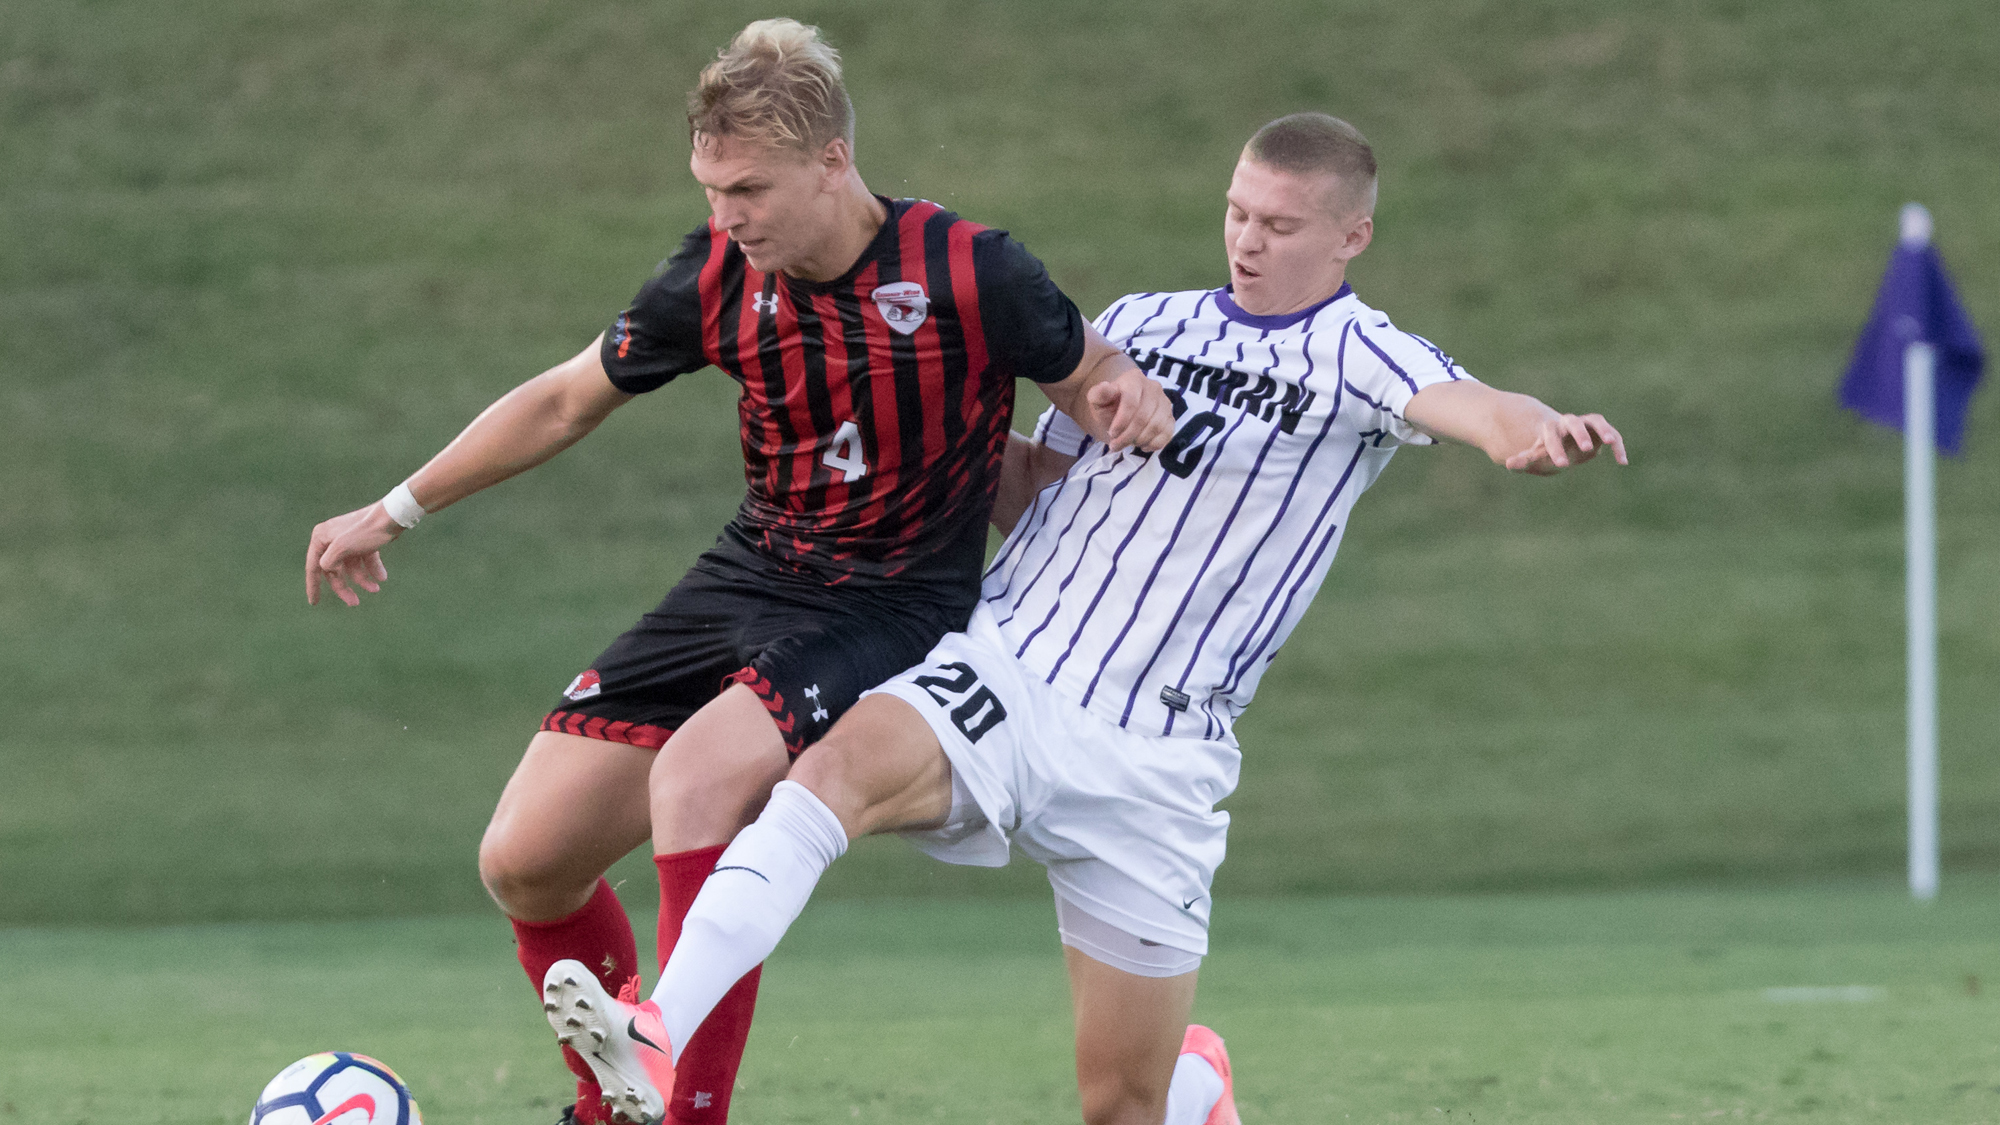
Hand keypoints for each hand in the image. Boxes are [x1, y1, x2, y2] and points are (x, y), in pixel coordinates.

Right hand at [306, 503, 400, 605]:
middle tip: (354, 603)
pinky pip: (364, 560)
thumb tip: (326, 569)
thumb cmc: (366, 531)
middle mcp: (331, 538)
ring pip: (351, 567)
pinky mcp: (363, 541)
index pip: (314, 567)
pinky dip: (372, 569)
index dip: (313, 586)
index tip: (314, 603)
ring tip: (376, 589)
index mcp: (321, 537)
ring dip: (362, 580)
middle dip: (344, 587)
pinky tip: (382, 578)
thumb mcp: (342, 548)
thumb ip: (328, 562)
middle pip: (334, 570)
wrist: (393, 516)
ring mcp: (348, 540)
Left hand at [1085, 368, 1175, 451]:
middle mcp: (1153, 387)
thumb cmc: (1109, 406)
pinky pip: (1167, 434)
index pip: (1131, 402)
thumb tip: (1106, 387)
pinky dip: (1154, 444)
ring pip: (1156, 426)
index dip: (1121, 421)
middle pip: (1143, 417)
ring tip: (1127, 444)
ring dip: (1139, 440)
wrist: (1120, 413)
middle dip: (1128, 435)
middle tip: (1116, 445)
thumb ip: (1098, 394)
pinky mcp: (1171, 417)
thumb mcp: (1097, 401)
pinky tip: (1142, 445)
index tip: (1112, 433)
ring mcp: (1165, 403)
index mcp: (1134, 379)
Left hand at [1504, 413, 1626, 474]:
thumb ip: (1524, 460)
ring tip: (1611, 442)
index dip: (1556, 448)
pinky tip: (1622, 462)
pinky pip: (1612, 435)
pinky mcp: (1599, 432)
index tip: (1561, 465)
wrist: (1560, 443)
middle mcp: (1568, 424)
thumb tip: (1508, 463)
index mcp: (1550, 429)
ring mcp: (1585, 425)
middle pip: (1573, 422)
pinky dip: (1618, 445)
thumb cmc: (1546, 451)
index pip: (1551, 435)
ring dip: (1603, 430)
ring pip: (1596, 421)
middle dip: (1579, 434)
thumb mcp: (1534, 457)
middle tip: (1586, 450)